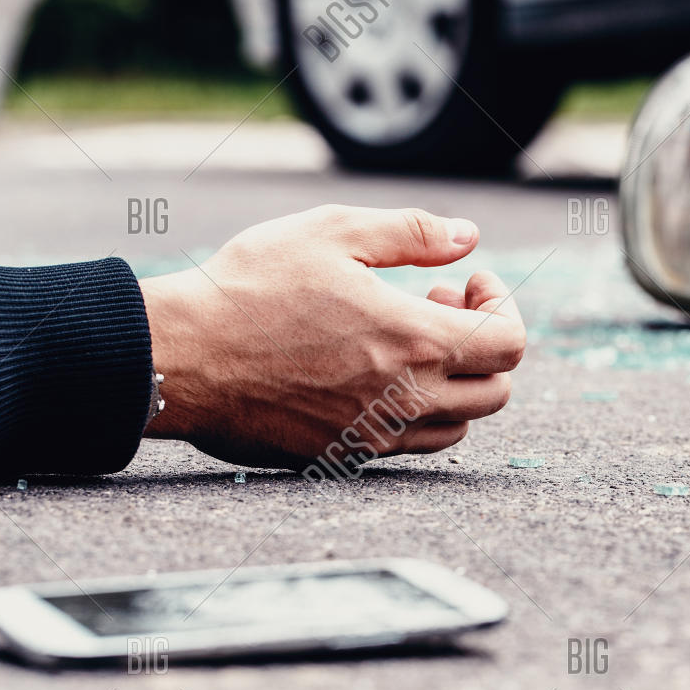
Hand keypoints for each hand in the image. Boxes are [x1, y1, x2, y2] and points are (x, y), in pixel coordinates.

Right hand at [140, 204, 523, 469]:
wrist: (180, 356)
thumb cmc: (250, 287)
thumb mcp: (333, 232)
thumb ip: (412, 233)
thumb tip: (467, 237)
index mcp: (414, 342)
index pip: (510, 346)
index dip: (502, 306)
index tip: (467, 281)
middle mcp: (404, 400)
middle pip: (496, 391)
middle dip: (483, 342)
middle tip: (436, 302)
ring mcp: (374, 436)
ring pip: (457, 424)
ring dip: (453, 380)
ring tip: (405, 338)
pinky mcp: (343, 456)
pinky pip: (409, 445)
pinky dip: (414, 411)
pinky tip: (373, 370)